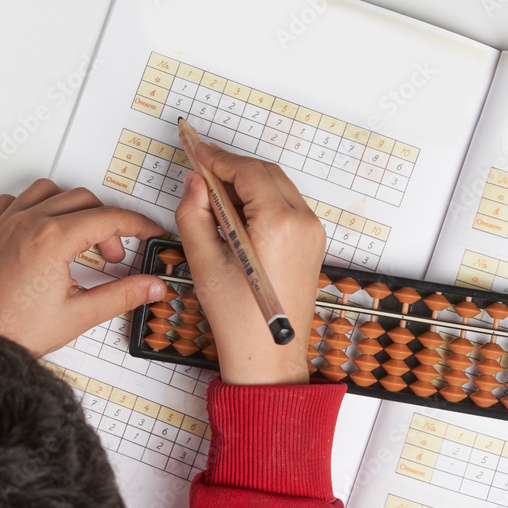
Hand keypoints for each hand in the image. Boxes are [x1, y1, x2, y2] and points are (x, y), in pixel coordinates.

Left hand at [0, 179, 165, 355]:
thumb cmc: (15, 331)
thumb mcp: (81, 314)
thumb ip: (124, 295)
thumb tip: (152, 286)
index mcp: (51, 240)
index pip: (109, 218)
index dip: (137, 224)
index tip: (149, 232)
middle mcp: (26, 224)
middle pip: (84, 200)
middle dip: (108, 224)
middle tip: (113, 255)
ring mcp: (4, 225)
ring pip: (49, 191)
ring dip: (73, 208)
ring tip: (81, 236)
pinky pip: (14, 200)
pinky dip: (36, 207)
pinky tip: (45, 229)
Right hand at [175, 143, 324, 384]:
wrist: (269, 356)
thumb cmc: (239, 320)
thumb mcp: (204, 261)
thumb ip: (195, 213)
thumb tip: (195, 183)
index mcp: (279, 224)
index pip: (247, 172)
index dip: (218, 158)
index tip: (196, 151)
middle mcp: (304, 224)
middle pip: (266, 174)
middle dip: (232, 169)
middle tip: (200, 172)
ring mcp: (313, 235)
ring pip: (278, 188)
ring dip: (246, 185)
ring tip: (213, 199)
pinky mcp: (312, 245)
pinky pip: (287, 208)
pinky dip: (261, 202)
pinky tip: (235, 218)